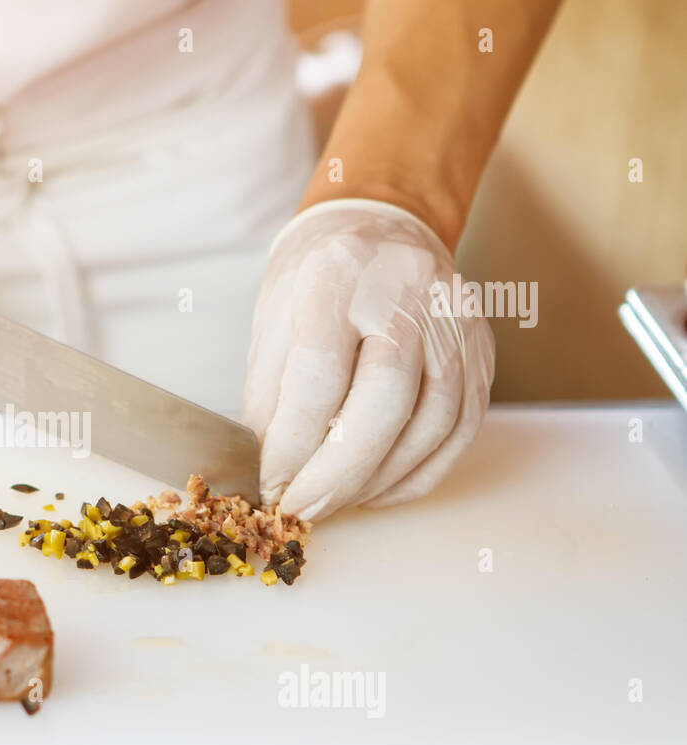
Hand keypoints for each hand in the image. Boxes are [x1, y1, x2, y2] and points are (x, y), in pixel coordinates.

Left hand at [243, 199, 493, 520]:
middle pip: (385, 402)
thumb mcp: (275, 321)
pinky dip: (421, 472)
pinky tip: (381, 489)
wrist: (382, 226)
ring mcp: (454, 322)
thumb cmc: (317, 279)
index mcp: (339, 280)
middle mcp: (407, 296)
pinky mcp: (482, 349)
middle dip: (339, 475)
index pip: (319, 376)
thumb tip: (270, 471)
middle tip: (304, 511)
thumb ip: (271, 394)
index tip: (272, 486)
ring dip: (379, 479)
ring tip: (337, 502)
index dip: (294, 445)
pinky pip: (462, 428)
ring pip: (432, 423)